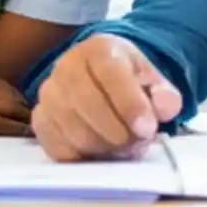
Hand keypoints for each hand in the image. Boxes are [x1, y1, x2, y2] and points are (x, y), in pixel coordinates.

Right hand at [0, 63, 30, 138]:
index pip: (11, 88)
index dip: (22, 104)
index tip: (32, 117)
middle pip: (16, 99)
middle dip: (28, 114)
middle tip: (42, 127)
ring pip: (12, 110)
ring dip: (25, 123)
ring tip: (37, 135)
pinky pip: (0, 124)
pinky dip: (14, 131)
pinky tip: (22, 138)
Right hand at [31, 35, 182, 161]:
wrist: (101, 78)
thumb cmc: (129, 80)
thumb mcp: (153, 80)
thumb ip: (164, 94)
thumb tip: (166, 108)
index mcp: (99, 49)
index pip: (110, 73)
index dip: (130, 104)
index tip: (147, 129)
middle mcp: (67, 66)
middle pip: (88, 103)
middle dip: (118, 131)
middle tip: (138, 144)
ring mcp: (49, 93)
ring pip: (73, 128)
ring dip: (102, 147)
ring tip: (123, 149)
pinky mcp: (40, 119)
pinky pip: (56, 146)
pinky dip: (81, 156)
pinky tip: (100, 153)